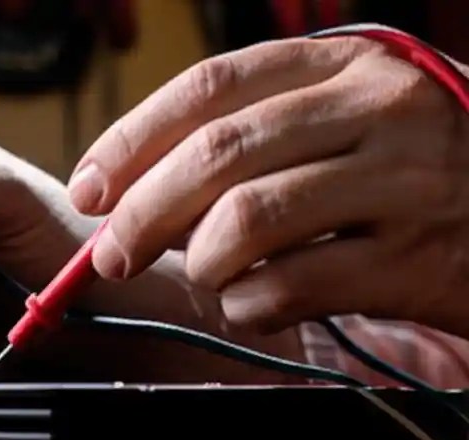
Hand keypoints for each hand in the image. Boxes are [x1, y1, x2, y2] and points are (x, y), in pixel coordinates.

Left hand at [70, 36, 468, 336]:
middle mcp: (379, 109)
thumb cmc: (418, 175)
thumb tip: (130, 193)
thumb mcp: (348, 124)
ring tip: (204, 277)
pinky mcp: (418, 261)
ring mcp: (405, 183)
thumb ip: (255, 142)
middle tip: (111, 255)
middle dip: (141, 211)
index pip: (211, 89)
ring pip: (246, 220)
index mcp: (346, 66)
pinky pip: (290, 287)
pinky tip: (254, 305)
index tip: (88, 188)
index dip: (132, 141)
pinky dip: (247, 307)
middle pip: (218, 154)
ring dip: (196, 262)